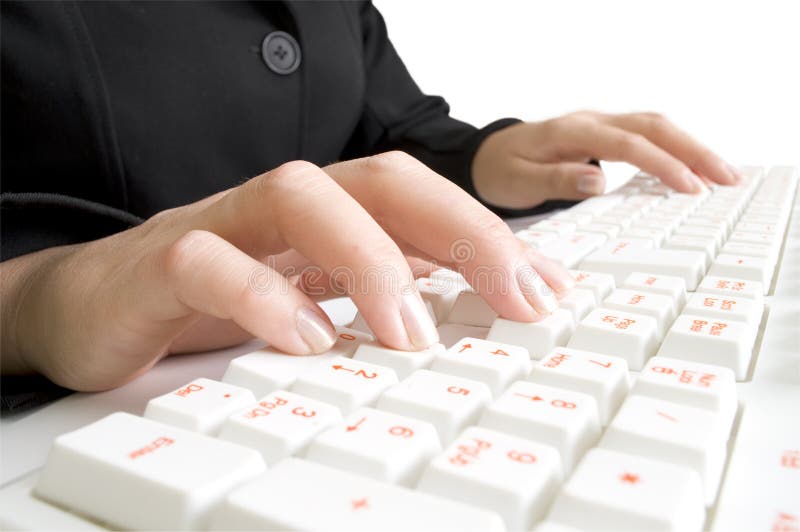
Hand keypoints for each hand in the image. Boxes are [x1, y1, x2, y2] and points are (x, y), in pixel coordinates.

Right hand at [1, 152, 573, 390]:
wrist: (97, 306)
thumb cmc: (214, 305)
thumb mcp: (310, 302)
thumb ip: (374, 303)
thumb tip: (462, 320)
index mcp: (324, 218)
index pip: (419, 201)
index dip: (488, 237)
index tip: (545, 291)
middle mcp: (281, 211)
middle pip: (379, 180)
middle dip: (459, 231)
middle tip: (516, 299)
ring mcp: (222, 228)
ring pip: (297, 197)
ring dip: (369, 261)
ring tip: (411, 334)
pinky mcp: (160, 266)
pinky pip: (208, 261)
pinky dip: (263, 297)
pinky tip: (308, 342)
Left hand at [472, 110, 741, 208]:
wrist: (486, 156)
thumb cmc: (501, 170)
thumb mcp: (518, 180)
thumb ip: (556, 179)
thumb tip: (598, 180)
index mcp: (572, 133)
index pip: (628, 144)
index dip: (661, 164)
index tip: (689, 186)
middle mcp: (591, 122)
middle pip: (654, 126)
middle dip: (694, 150)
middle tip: (727, 178)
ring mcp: (600, 126)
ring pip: (656, 127)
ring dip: (691, 147)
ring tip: (723, 175)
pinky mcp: (604, 135)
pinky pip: (647, 135)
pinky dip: (675, 148)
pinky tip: (692, 169)